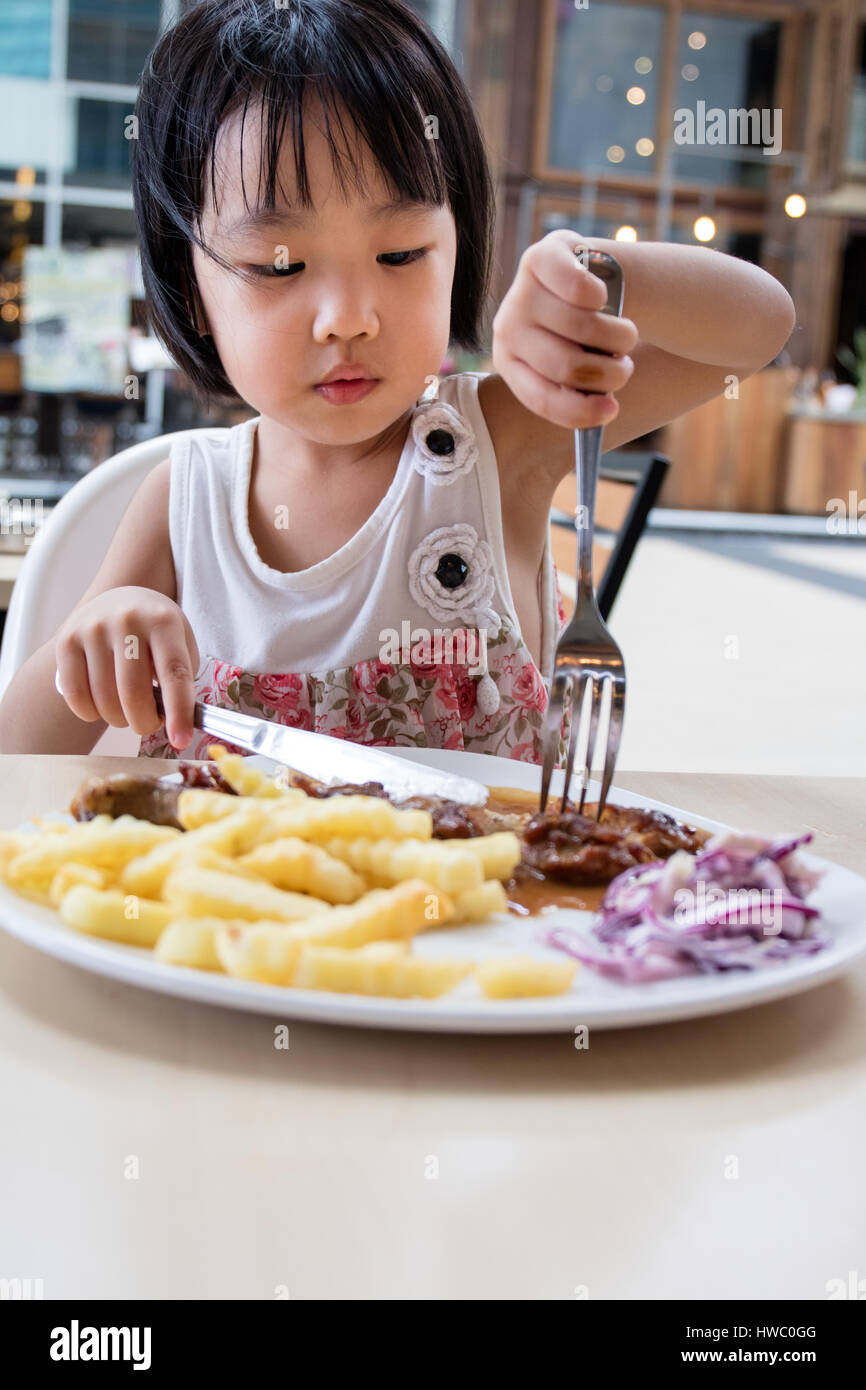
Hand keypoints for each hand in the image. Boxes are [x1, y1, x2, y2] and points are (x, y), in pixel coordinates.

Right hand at [54, 586, 199, 749]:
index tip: (181, 741)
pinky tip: (101, 705)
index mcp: (163, 622)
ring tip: (127, 710)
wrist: (121, 597)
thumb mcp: (180, 643)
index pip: (174, 674)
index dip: (178, 712)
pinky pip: (76, 696)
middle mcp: (127, 620)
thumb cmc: (156, 633)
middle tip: (149, 723)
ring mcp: (93, 628)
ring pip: (105, 700)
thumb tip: (176, 727)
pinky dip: (90, 714)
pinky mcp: (66, 640)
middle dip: (144, 723)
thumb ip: (180, 680)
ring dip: (119, 720)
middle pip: (134, 694)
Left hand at [491, 230, 637, 429]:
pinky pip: (579, 289)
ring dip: (620, 338)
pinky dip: (603, 298)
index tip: (612, 411)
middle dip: (609, 373)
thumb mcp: (578, 360)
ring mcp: (521, 292)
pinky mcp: (539, 258)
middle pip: (566, 365)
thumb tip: (605, 409)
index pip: (541, 397)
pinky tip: (604, 298)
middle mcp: (508, 329)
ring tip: (626, 337)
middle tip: (625, 368)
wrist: (581, 273)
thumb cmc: (582, 330)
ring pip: (582, 328)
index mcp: (511, 363)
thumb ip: (583, 389)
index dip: (580, 410)